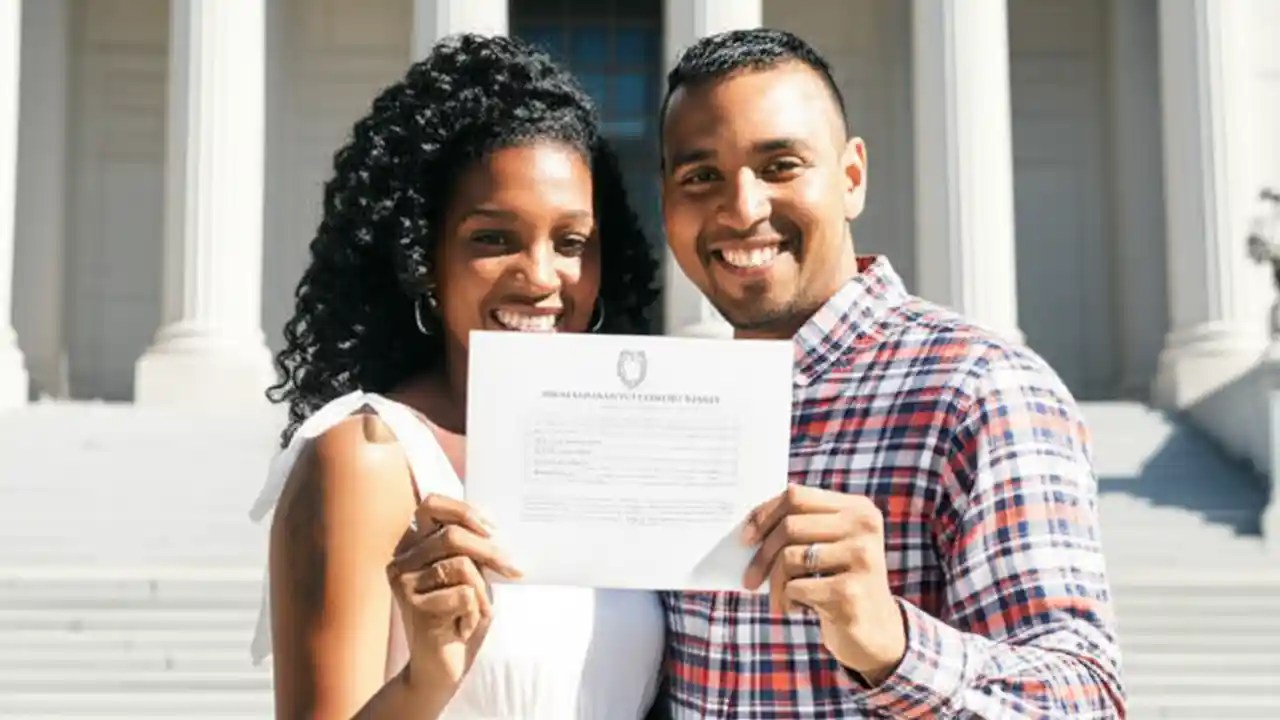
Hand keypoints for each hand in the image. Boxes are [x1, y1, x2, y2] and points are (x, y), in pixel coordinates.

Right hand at [386, 494, 520, 694]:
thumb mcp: (468, 576)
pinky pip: (463, 595)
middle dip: (491, 552)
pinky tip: (461, 629)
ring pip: (463, 566)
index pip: (431, 505)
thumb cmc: (459, 618)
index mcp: (412, 546)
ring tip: (475, 613)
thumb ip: (471, 550)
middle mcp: (401, 560)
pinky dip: (473, 613)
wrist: (440, 669)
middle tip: (515, 570)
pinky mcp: (413, 606)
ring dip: (482, 593)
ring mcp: (404, 582)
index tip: (493, 529)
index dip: (464, 510)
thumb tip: (496, 526)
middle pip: (453, 535)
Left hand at [742, 485, 905, 685]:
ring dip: (776, 583)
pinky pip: (797, 588)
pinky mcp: (851, 591)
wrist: (877, 631)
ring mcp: (861, 558)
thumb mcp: (831, 547)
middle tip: (750, 579)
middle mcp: (864, 527)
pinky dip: (789, 600)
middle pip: (790, 526)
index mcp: (858, 508)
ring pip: (791, 557)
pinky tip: (800, 609)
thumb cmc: (841, 582)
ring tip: (781, 597)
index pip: (797, 496)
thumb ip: (802, 528)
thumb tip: (749, 528)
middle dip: (762, 555)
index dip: (764, 515)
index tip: (746, 538)